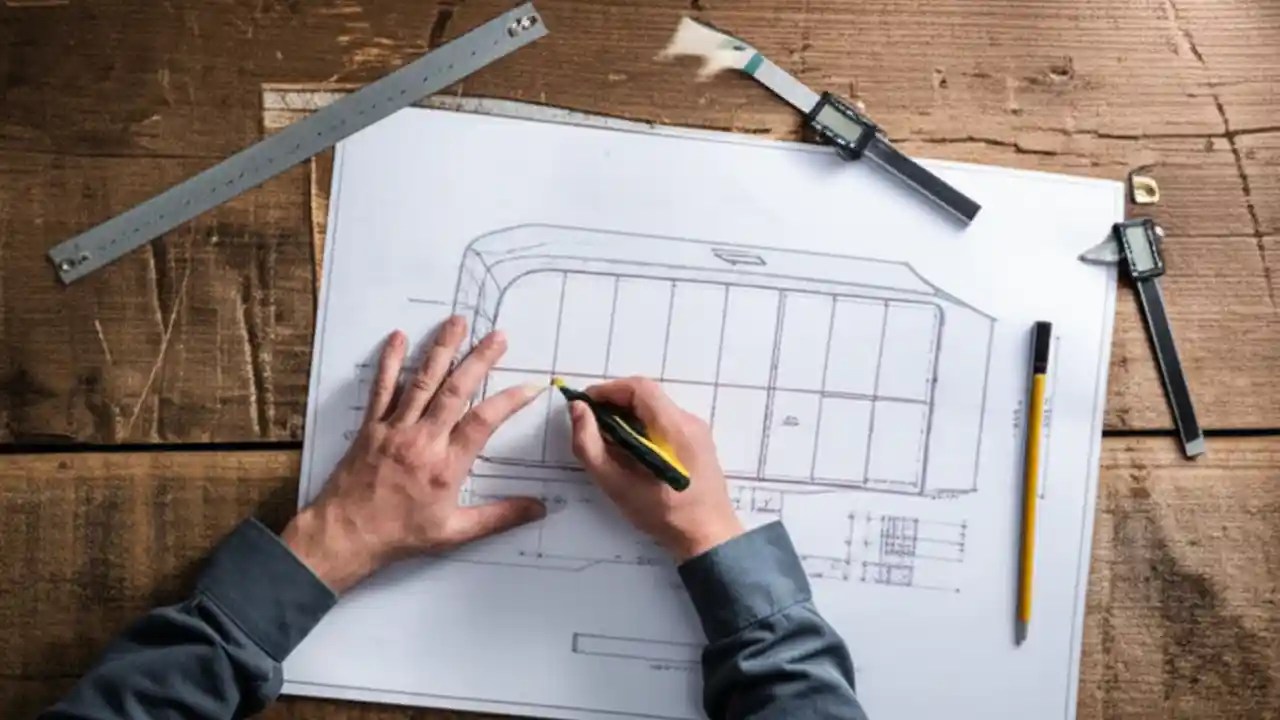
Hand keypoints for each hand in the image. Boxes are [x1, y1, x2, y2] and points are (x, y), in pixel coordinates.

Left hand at [282, 317, 546, 591]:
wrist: (345, 535)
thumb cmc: (399, 535)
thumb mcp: (455, 532)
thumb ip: (499, 517)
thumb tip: (537, 509)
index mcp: (446, 466)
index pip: (484, 422)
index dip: (510, 401)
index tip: (530, 386)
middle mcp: (422, 440)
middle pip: (456, 390)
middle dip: (479, 359)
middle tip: (498, 336)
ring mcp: (394, 429)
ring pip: (422, 381)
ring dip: (441, 348)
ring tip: (457, 322)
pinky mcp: (372, 427)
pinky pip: (382, 388)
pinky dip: (390, 361)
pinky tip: (398, 338)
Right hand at [569, 377, 743, 561]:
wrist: (708, 536)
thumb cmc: (663, 514)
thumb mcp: (617, 485)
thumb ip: (590, 445)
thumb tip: (578, 409)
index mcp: (673, 427)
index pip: (638, 387)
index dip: (607, 390)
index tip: (585, 405)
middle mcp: (689, 420)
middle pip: (647, 395)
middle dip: (614, 403)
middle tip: (592, 424)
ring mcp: (697, 430)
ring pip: (656, 408)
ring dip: (628, 415)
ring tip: (608, 440)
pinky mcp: (699, 441)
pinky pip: (666, 421)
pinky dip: (644, 426)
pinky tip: (631, 451)